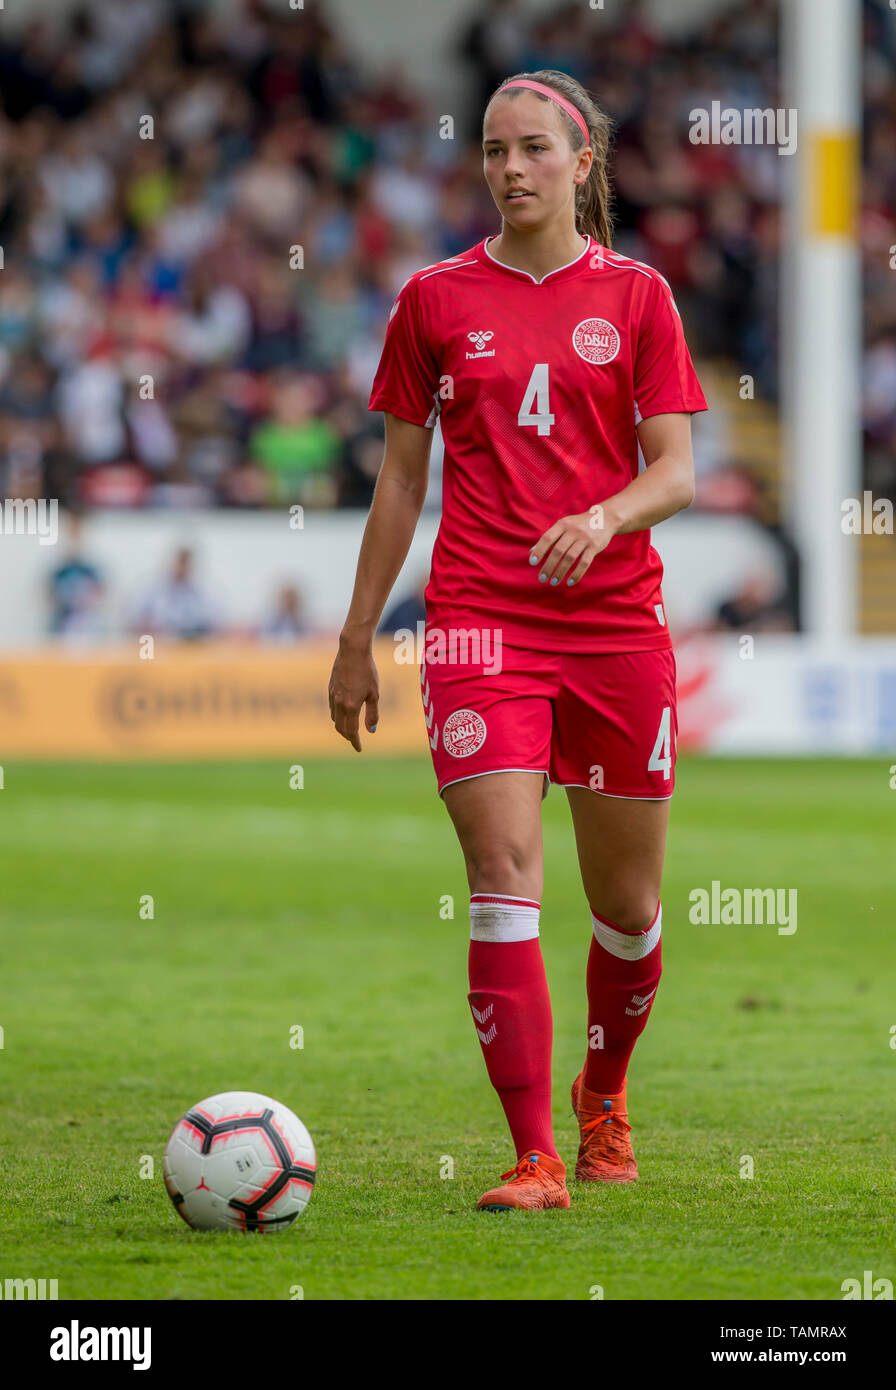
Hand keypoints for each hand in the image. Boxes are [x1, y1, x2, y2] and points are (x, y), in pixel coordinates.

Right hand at [328, 637, 379, 751]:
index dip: (355, 742)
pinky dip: (337, 715)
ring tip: (350, 728)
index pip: (351, 731)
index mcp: (350, 706)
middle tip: (356, 741)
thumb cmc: (367, 671)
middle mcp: (338, 703)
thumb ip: (372, 713)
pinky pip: (332, 708)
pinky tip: (344, 713)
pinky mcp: (330, 688)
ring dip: (342, 726)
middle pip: (340, 728)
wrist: (352, 651)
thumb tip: (371, 730)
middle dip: (348, 737)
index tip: (359, 749)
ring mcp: (332, 696)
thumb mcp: (374, 693)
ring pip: (334, 718)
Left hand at [529, 505, 616, 587]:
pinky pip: (584, 563)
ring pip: (570, 558)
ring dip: (560, 572)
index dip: (539, 551)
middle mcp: (573, 530)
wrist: (605, 518)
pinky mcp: (595, 547)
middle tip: (542, 578)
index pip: (547, 538)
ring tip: (553, 582)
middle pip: (558, 550)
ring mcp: (585, 538)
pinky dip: (576, 574)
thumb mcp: (564, 526)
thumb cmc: (578, 525)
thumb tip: (532, 552)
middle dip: (548, 566)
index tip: (532, 563)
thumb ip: (549, 538)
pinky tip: (569, 582)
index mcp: (563, 524)